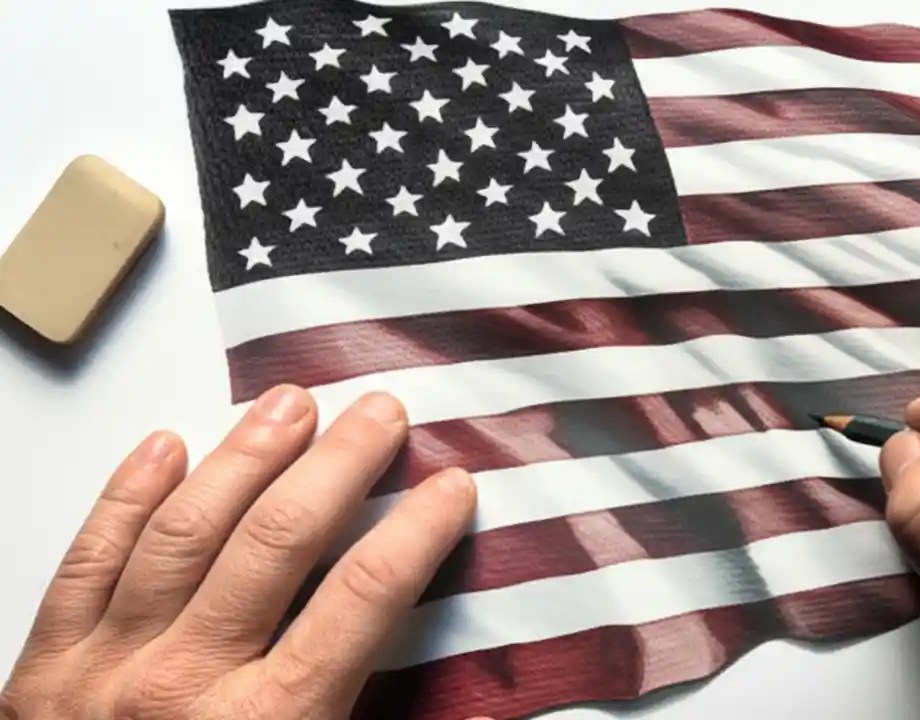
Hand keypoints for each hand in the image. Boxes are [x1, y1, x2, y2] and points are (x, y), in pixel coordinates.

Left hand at [1, 387, 479, 719]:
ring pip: (184, 532)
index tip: (452, 486)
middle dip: (341, 466)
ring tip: (291, 401)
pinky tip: (165, 445)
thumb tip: (482, 712)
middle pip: (278, 542)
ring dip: (245, 456)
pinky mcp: (41, 666)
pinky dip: (125, 497)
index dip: (415, 532)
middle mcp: (185, 685)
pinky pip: (85, 561)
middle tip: (383, 412)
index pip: (362, 600)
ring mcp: (103, 669)